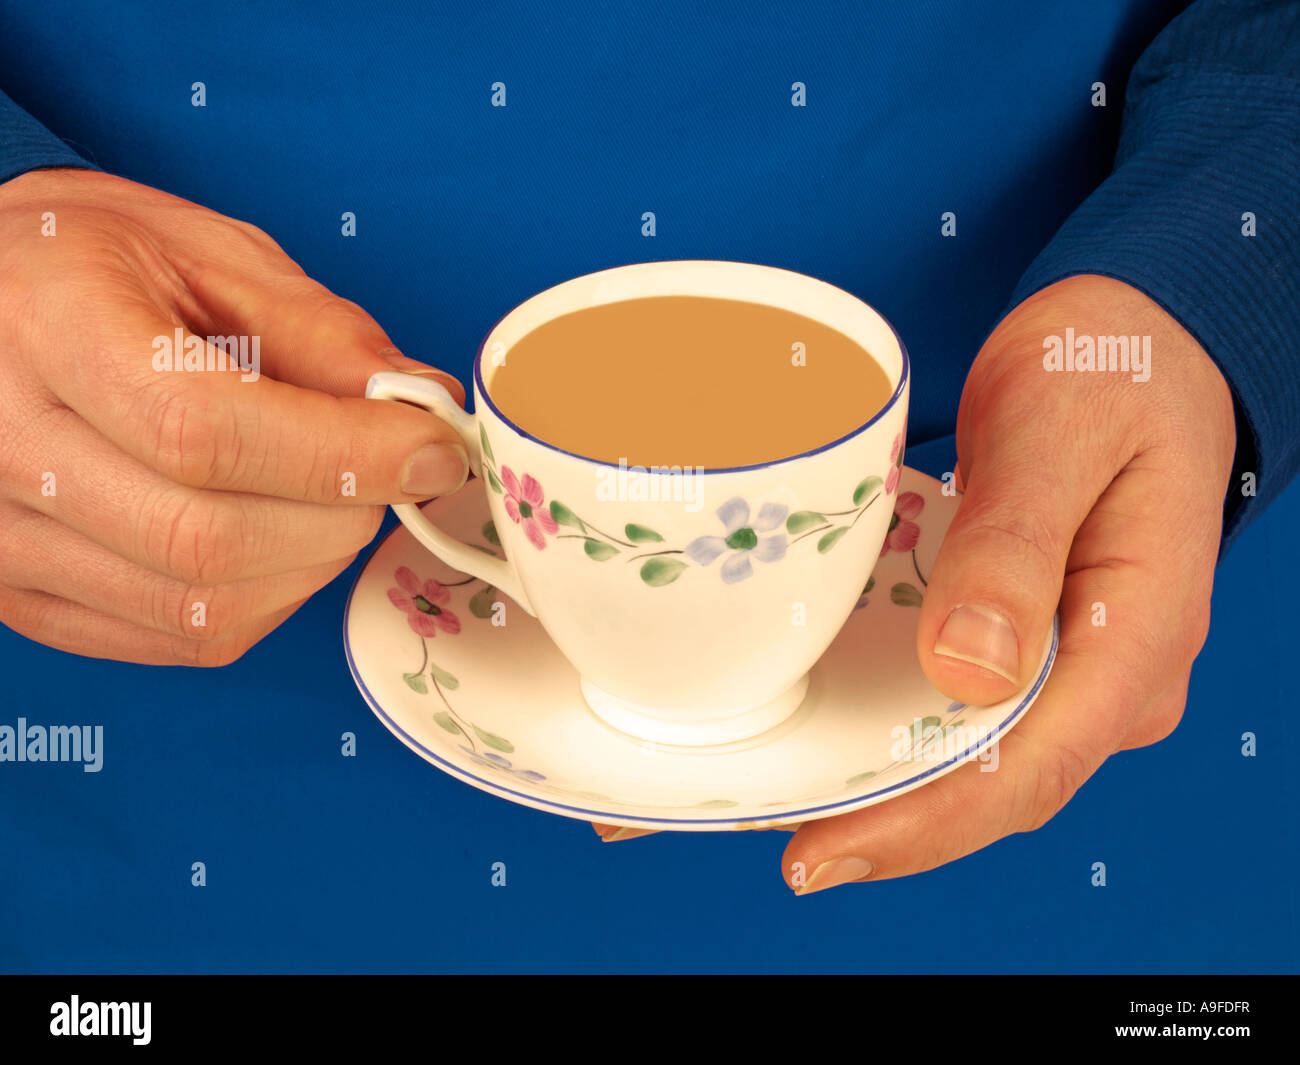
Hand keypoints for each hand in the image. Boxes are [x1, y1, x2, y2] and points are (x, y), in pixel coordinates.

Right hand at [0, 168, 467, 663]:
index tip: (432, 448)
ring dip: (312, 562)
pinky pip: (181, 637)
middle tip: (391, 468)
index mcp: (45, 326)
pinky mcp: (23, 596)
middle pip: (210, 539)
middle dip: (343, 514)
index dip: (343, 455)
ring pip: (204, 606)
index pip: (206, 432)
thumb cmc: (84, 263)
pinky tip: (280, 535)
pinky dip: (267, 597)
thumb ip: (317, 330)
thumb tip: (420, 404)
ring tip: (332, 494)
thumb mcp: (204, 252)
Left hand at [594, 275, 1236, 892]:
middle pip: (988, 785)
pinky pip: (953, 702)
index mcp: (1137, 641)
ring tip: (763, 801)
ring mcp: (1065, 666)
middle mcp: (1105, 679)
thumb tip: (968, 671)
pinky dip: (884, 725)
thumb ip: (1018, 546)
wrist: (1141, 340)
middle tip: (765, 842)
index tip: (821, 850)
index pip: (1029, 770)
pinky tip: (813, 727)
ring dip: (872, 785)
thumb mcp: (1061, 435)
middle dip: (880, 825)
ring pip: (965, 754)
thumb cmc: (1113, 372)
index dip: (921, 825)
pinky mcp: (1022, 640)